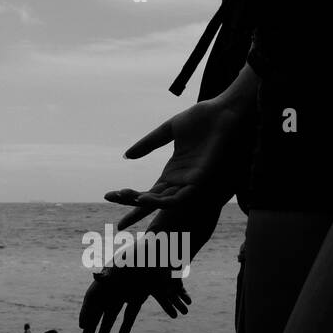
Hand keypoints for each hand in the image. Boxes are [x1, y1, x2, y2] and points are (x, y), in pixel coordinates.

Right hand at [78, 266, 191, 332]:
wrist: (164, 253)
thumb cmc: (145, 255)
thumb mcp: (128, 262)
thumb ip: (113, 271)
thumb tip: (96, 276)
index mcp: (109, 278)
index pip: (92, 297)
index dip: (86, 312)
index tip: (82, 326)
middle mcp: (115, 286)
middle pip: (100, 308)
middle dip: (92, 323)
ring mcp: (127, 291)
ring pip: (113, 313)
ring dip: (106, 327)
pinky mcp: (140, 295)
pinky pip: (130, 312)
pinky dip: (125, 324)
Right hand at [104, 97, 250, 230]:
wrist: (224, 113)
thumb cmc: (201, 119)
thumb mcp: (168, 131)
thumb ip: (148, 144)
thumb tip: (127, 155)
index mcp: (173, 172)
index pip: (148, 192)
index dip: (129, 199)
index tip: (108, 199)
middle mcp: (181, 182)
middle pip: (153, 201)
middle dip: (134, 209)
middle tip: (117, 219)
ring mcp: (191, 183)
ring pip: (165, 201)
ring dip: (147, 204)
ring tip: (129, 202)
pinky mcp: (201, 181)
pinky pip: (181, 197)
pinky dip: (163, 201)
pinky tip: (146, 198)